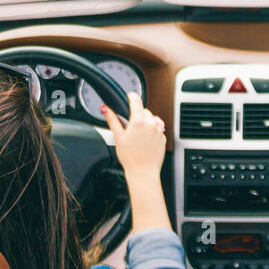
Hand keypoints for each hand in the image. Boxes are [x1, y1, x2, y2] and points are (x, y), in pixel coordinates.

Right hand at [101, 93, 170, 230]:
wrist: (143, 172)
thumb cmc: (130, 157)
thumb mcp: (118, 137)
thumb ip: (112, 120)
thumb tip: (105, 109)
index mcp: (138, 121)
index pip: (136, 101)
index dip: (132, 96)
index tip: (130, 96)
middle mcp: (151, 124)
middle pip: (144, 111)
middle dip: (137, 115)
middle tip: (130, 127)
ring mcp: (159, 130)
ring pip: (152, 120)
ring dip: (145, 123)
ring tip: (137, 137)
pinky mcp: (163, 137)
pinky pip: (157, 129)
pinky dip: (151, 132)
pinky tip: (145, 142)